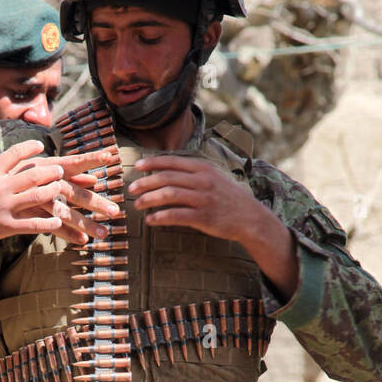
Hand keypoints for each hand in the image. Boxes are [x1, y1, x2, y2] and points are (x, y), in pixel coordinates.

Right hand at [0, 140, 118, 249]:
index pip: (15, 154)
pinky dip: (47, 223)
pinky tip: (58, 222)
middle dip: (51, 171)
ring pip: (37, 196)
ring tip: (61, 190)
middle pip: (33, 174)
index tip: (41, 146)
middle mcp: (0, 187)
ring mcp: (4, 206)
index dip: (30, 148)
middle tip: (61, 168)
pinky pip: (32, 224)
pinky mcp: (5, 226)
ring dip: (53, 192)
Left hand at [131, 154, 300, 302]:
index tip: (138, 166)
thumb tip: (167, 172)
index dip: (153, 163)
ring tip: (137, 205)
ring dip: (149, 199)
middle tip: (131, 189)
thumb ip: (193, 174)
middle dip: (145, 183)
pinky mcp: (203, 217)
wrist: (250, 217)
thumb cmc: (228, 198)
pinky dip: (160, 217)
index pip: (173, 161)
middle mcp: (202, 181)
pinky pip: (176, 216)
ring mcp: (203, 199)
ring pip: (169, 195)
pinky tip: (151, 220)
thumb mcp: (214, 178)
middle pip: (167, 178)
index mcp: (203, 168)